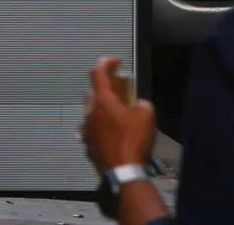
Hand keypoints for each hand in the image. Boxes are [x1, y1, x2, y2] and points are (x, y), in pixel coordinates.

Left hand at [82, 58, 156, 173]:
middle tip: (120, 95)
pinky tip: (113, 136)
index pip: (98, 73)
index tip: (115, 62)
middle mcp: (90, 112)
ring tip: (118, 119)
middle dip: (106, 91)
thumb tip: (138, 104)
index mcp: (102, 101)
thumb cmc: (134, 140)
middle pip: (94, 94)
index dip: (106, 63)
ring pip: (92, 113)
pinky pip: (93, 130)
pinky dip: (101, 128)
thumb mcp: (147, 115)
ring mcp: (86, 129)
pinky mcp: (87, 145)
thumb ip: (142, 103)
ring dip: (103, 111)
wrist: (122, 171)